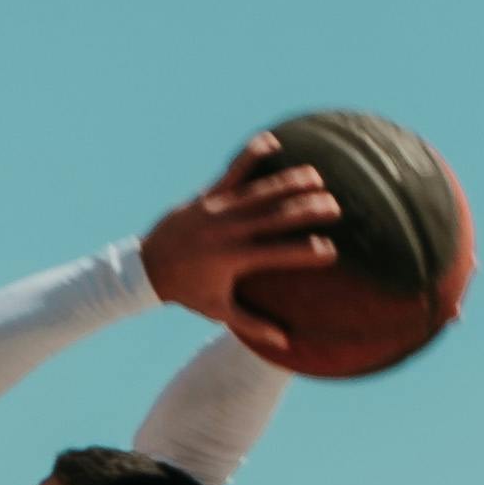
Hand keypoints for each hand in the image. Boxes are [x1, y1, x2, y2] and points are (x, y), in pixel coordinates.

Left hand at [141, 139, 337, 353]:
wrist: (147, 267)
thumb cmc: (187, 291)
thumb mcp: (218, 311)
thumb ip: (253, 325)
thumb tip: (285, 343)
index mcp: (234, 259)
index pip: (279, 254)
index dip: (307, 252)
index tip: (331, 251)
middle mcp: (228, 231)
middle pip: (275, 217)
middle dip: (308, 210)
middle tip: (336, 206)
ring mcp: (217, 209)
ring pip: (259, 191)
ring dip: (290, 182)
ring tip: (317, 175)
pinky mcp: (207, 195)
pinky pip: (232, 171)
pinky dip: (251, 155)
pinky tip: (272, 141)